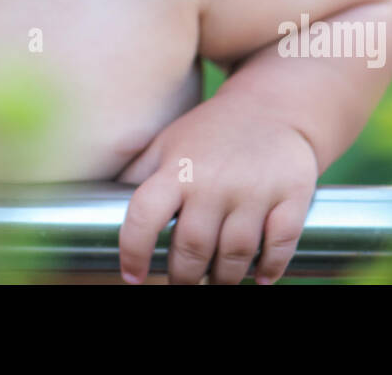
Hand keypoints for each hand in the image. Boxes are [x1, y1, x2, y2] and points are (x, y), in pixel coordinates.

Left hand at [116, 93, 317, 284]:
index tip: (132, 277)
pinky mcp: (292, 194)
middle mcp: (214, 180)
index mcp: (177, 167)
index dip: (133, 252)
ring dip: (223, 279)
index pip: (144, 215)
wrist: (274, 108)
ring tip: (215, 282)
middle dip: (183, 277)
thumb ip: (139, 176)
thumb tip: (99, 208)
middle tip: (181, 282)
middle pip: (192, 248)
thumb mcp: (168, 144)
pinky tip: (258, 279)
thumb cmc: (209, 133)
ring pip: (235, 255)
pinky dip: (270, 269)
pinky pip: (280, 245)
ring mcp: (255, 189)